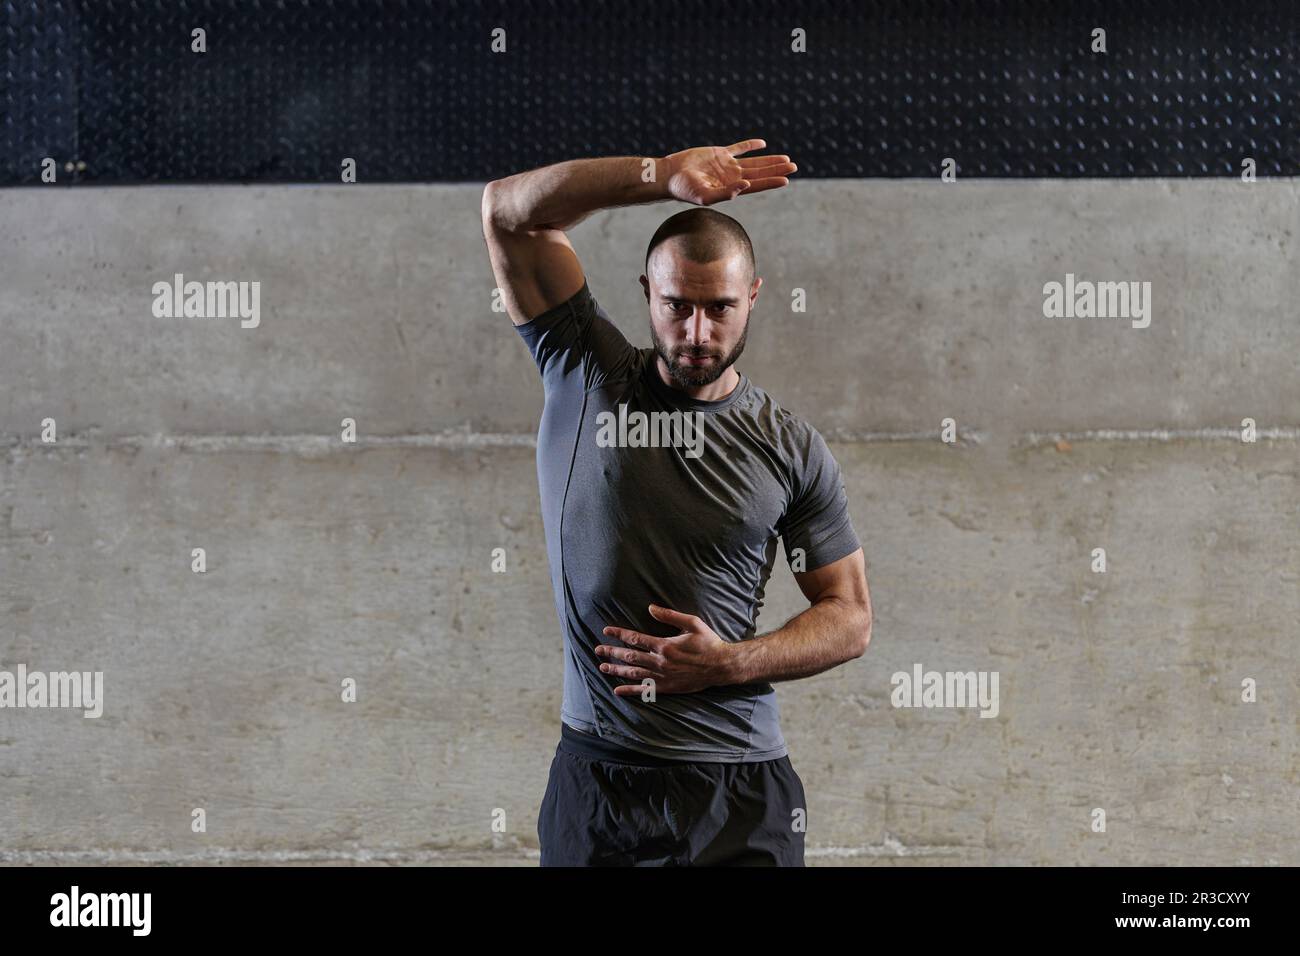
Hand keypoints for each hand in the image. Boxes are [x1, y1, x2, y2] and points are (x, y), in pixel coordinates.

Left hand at [597, 604, 732, 694]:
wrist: (721, 666)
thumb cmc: (708, 642)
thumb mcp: (692, 623)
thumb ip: (670, 615)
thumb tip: (650, 608)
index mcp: (664, 645)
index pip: (635, 638)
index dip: (619, 634)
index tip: (606, 631)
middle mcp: (660, 662)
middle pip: (630, 656)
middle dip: (612, 652)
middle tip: (597, 650)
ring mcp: (662, 676)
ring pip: (633, 673)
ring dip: (616, 670)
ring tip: (602, 667)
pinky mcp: (667, 687)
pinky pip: (644, 690)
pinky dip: (630, 691)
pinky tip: (617, 691)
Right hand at [663, 139, 796, 205]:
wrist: (670, 175)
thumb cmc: (685, 189)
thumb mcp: (704, 196)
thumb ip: (725, 194)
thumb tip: (745, 187)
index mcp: (731, 188)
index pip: (756, 185)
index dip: (771, 181)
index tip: (786, 179)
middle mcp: (732, 177)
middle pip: (759, 173)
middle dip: (776, 170)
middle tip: (794, 166)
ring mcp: (726, 165)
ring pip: (753, 162)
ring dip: (769, 160)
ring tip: (787, 159)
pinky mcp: (718, 154)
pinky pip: (738, 148)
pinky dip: (750, 146)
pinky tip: (762, 144)